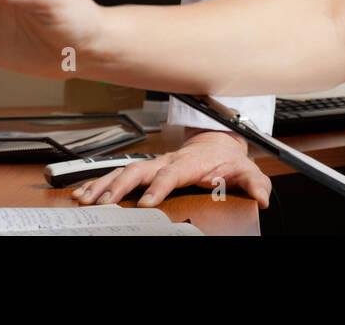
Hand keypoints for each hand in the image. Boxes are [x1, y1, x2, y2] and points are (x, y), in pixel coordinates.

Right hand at [71, 130, 270, 206]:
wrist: (216, 142)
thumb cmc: (227, 158)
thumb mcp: (245, 169)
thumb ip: (254, 182)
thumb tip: (262, 197)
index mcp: (189, 163)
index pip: (171, 173)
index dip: (159, 186)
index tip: (148, 202)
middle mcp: (166, 162)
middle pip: (138, 170)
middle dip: (120, 186)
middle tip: (104, 202)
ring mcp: (153, 164)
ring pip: (123, 171)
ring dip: (103, 184)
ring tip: (85, 199)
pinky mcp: (144, 170)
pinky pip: (118, 175)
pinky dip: (98, 183)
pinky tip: (82, 193)